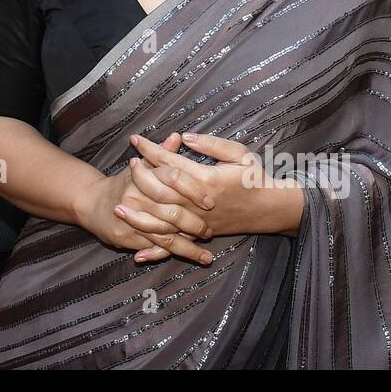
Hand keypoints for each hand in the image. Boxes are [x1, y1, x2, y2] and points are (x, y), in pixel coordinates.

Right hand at [73, 134, 214, 265]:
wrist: (91, 202)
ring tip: (206, 255)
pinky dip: (172, 252)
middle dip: (196, 224)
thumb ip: (162, 155)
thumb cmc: (124, 183)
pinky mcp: (126, 237)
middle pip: (174, 212)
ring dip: (189, 247)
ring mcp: (131, 217)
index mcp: (143, 174)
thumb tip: (177, 137)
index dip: (194, 190)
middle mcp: (137, 195)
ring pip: (167, 235)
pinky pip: (154, 247)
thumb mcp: (141, 166)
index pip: (174, 178)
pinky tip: (187, 256)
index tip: (210, 203)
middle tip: (211, 231)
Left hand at [130, 132, 303, 243]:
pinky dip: (156, 252)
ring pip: (162, 221)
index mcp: (206, 179)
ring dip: (139, 214)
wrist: (271, 209)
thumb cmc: (256, 178)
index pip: (170, 163)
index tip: (135, 140)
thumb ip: (212, 144)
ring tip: (119, 205)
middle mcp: (198, 203)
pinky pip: (175, 247)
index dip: (150, 150)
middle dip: (140, 177)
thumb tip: (184, 137)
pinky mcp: (201, 235)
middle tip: (126, 165)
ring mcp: (198, 222)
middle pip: (160, 190)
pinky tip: (137, 255)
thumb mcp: (240, 154)